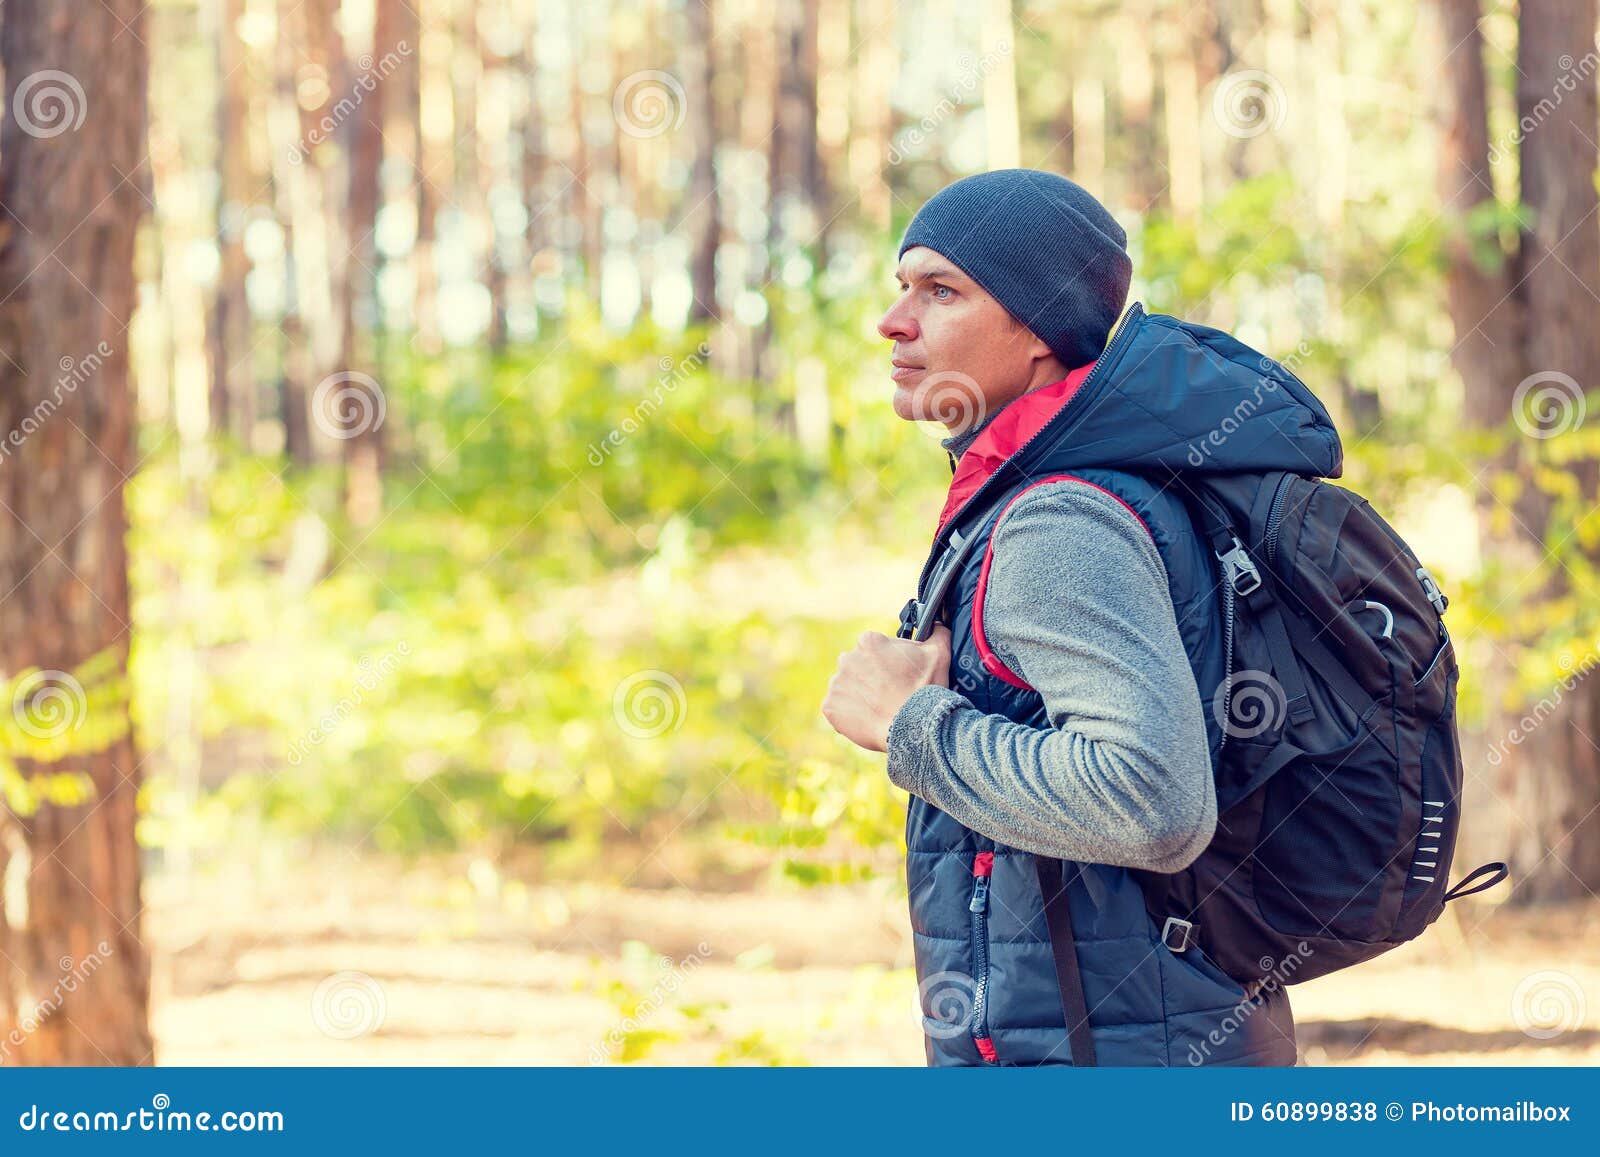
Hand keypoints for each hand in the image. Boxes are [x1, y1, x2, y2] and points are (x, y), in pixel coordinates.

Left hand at [821, 624, 951, 752]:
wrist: (914, 726)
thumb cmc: (926, 689)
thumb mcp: (939, 653)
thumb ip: (937, 632)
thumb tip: (937, 624)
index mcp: (869, 642)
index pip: (872, 647)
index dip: (885, 661)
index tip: (896, 674)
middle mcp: (847, 658)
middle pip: (857, 666)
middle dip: (869, 677)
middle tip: (888, 693)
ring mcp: (836, 684)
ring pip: (846, 687)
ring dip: (858, 695)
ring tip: (879, 709)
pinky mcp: (830, 707)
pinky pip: (837, 709)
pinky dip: (848, 715)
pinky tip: (868, 720)